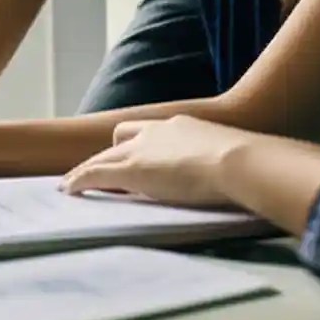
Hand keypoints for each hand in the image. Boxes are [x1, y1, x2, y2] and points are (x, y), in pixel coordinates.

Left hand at [61, 116, 253, 205]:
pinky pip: (93, 174)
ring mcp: (141, 150)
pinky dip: (78, 181)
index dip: (137, 147)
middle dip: (106, 158)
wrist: (242, 160)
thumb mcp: (232, 159)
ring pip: (101, 158)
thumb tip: (237, 179)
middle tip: (94, 173)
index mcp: (183, 127)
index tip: (133, 158)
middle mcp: (157, 132)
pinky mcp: (129, 170)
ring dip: (85, 171)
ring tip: (71, 185)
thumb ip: (223, 165)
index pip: (149, 133)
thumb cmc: (250, 164)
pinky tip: (68, 191)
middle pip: (119, 142)